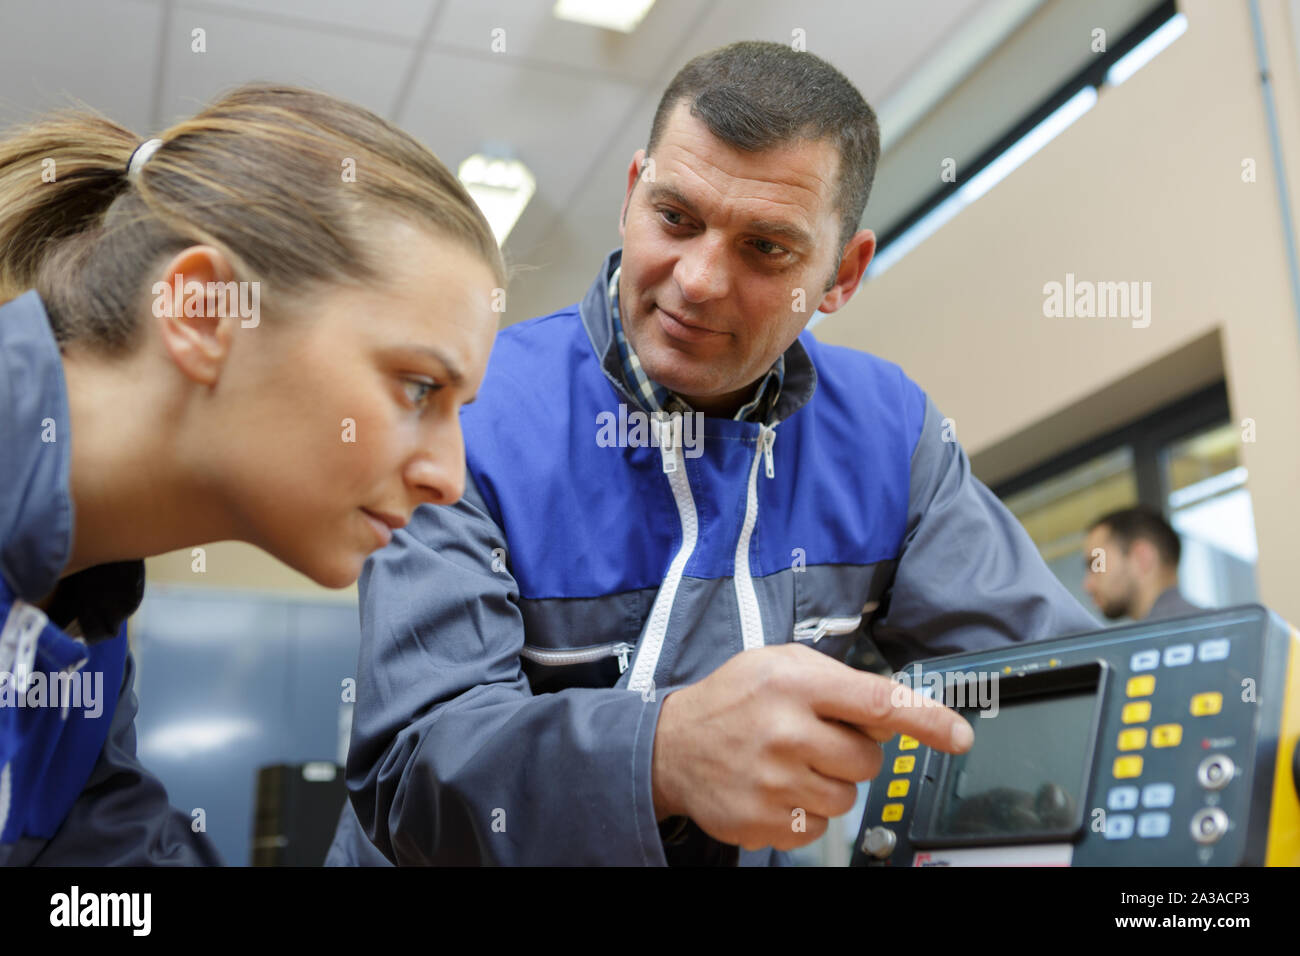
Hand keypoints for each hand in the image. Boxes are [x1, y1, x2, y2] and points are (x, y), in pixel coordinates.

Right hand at [651, 642, 972, 851]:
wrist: (672, 746)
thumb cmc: (734, 699)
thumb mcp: (781, 665)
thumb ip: (840, 683)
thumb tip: (896, 718)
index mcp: (795, 682)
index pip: (879, 702)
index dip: (927, 720)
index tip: (958, 735)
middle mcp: (786, 731)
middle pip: (868, 759)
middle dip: (853, 751)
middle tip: (816, 738)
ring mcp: (774, 781)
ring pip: (848, 797)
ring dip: (829, 783)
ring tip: (791, 762)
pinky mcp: (763, 820)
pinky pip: (819, 827)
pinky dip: (806, 811)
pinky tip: (776, 788)